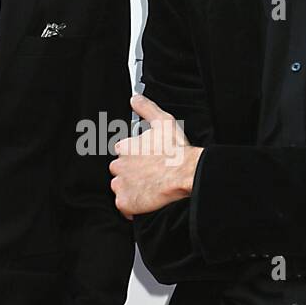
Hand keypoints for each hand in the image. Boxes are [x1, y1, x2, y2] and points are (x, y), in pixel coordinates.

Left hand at [110, 94, 202, 218]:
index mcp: (124, 148)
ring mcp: (121, 185)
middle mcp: (119, 166)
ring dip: (130, 188)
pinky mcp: (125, 202)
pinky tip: (144, 201)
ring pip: (120, 187)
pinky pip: (123, 206)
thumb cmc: (176, 151)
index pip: (122, 153)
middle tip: (149, 175)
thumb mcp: (163, 121)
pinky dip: (131, 206)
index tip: (145, 160)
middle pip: (119, 170)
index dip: (134, 157)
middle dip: (131, 173)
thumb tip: (135, 98)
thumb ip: (146, 108)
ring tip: (149, 188)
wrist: (186, 174)